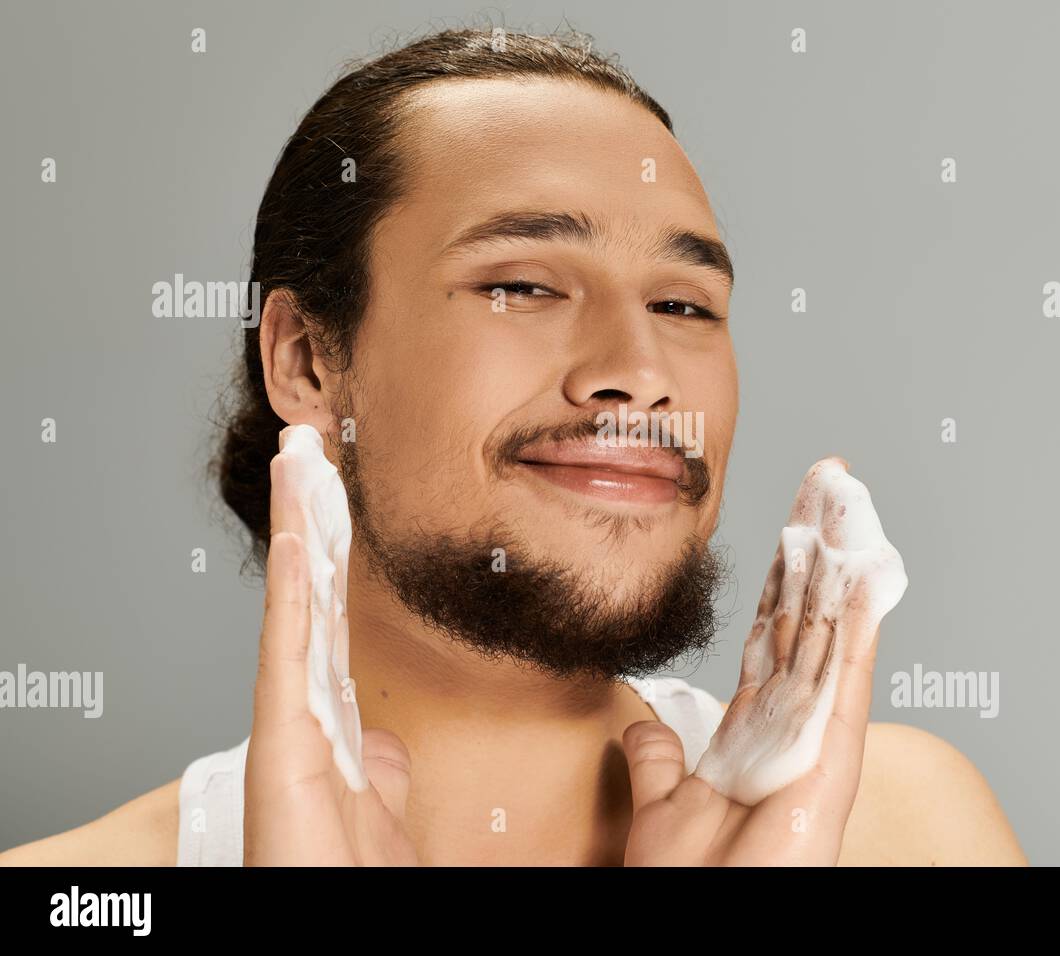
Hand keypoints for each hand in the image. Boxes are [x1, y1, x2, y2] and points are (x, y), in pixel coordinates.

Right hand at [243, 447, 417, 865]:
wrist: (335, 915)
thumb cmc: (348, 878)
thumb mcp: (381, 805)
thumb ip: (379, 765)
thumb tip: (383, 740)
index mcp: (328, 720)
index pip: (331, 613)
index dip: (333, 551)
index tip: (333, 491)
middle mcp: (303, 712)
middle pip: (309, 592)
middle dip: (307, 514)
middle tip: (304, 443)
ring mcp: (288, 723)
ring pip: (296, 605)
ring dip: (298, 528)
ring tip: (297, 458)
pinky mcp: (281, 746)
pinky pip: (290, 654)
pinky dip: (294, 592)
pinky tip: (302, 537)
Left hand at [622, 458, 905, 865]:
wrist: (709, 914)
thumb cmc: (690, 881)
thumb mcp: (661, 802)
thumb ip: (658, 759)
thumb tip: (642, 723)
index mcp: (759, 727)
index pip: (776, 632)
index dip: (785, 578)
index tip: (797, 526)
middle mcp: (795, 721)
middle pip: (810, 615)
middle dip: (819, 548)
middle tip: (831, 484)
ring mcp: (820, 733)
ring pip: (831, 631)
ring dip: (840, 565)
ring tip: (849, 504)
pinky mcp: (836, 753)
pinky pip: (847, 676)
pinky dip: (859, 624)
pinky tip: (866, 573)